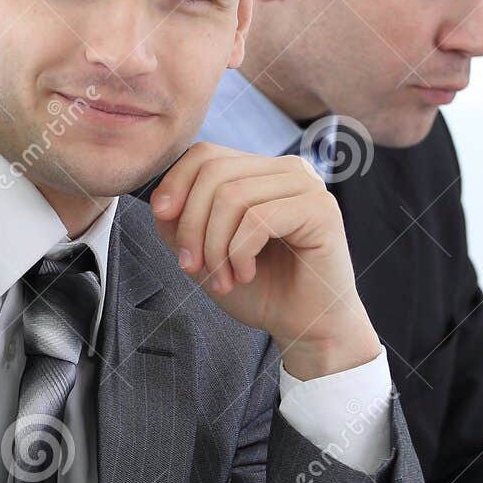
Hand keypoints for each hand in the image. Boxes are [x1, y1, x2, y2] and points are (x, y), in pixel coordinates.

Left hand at [149, 144, 380, 378]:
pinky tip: (246, 275)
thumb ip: (182, 223)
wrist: (305, 328)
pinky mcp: (321, 210)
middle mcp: (288, 169)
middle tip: (192, 268)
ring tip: (222, 280)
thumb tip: (161, 202)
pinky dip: (240, 253)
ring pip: (233, 196)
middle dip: (192, 224)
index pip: (207, 154)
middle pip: (215, 173)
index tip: (163, 219)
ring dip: (215, 247)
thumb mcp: (207, 252)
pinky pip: (258, 219)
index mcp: (263, 171)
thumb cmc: (262, 290)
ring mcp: (308, 185)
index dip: (176, 183)